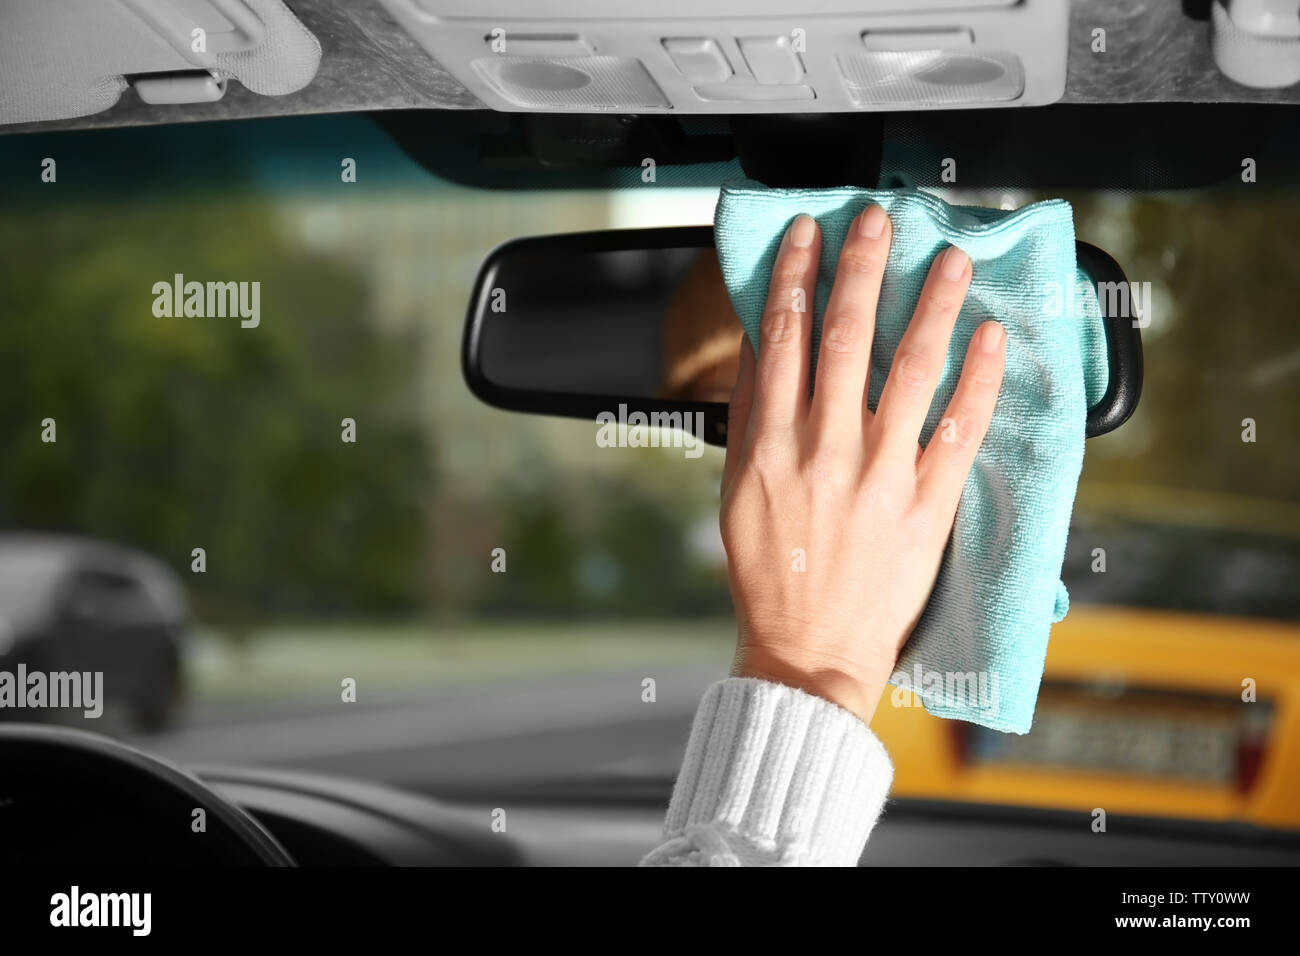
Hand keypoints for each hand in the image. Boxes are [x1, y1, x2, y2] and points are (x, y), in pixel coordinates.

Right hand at [721, 207, 1006, 724]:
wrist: (806, 649)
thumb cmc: (767, 574)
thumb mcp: (735, 491)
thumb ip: (750, 417)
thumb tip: (765, 346)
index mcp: (769, 444)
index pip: (785, 338)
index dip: (799, 277)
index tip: (811, 234)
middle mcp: (824, 449)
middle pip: (848, 336)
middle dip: (863, 268)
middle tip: (880, 220)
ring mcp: (879, 476)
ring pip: (910, 370)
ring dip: (932, 305)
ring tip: (951, 260)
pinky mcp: (925, 506)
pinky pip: (958, 430)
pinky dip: (977, 379)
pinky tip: (990, 337)